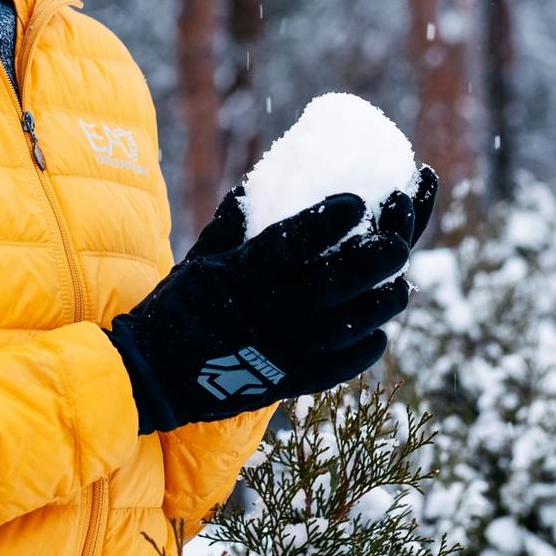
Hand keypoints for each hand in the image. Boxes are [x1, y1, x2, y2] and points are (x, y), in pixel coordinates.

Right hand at [107, 163, 436, 432]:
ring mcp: (282, 351)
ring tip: (400, 281)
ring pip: (351, 325)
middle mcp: (266, 313)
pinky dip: (367, 345)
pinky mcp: (290, 381)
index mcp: (240, 274)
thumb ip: (240, 218)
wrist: (156, 374)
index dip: (330, 220)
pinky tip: (379, 328)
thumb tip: (276, 173)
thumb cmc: (181, 303)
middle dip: (379, 256)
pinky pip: (342, 365)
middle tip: (397, 237)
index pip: (293, 242)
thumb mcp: (204, 254)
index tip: (358, 200)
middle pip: (337, 282)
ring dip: (384, 300)